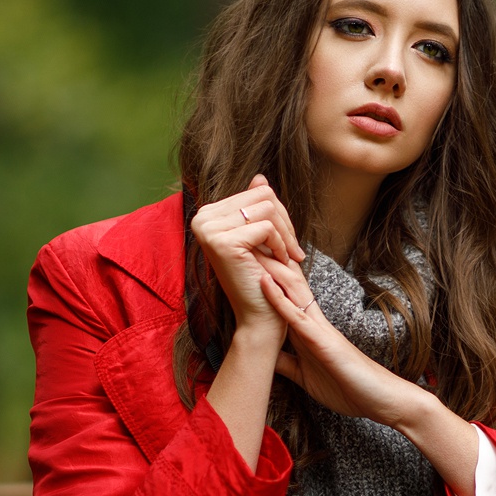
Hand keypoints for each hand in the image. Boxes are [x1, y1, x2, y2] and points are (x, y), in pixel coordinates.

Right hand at [189, 175, 306, 339]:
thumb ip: (255, 207)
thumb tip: (259, 178)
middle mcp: (202, 218)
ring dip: (286, 235)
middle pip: (263, 195)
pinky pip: (267, 227)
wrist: (258, 317)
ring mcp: (208, 229)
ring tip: (287, 258)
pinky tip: (281, 263)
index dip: (279, 214)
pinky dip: (281, 245)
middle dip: (285, 222)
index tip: (286, 241)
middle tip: (293, 250)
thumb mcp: (260, 237)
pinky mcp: (222, 241)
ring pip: (268, 208)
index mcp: (208, 214)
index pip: (257, 191)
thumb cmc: (262, 277)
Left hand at [257, 255, 481, 495]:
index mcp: (307, 329)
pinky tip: (263, 282)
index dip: (265, 275)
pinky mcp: (322, 340)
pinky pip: (297, 315)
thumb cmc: (348, 388)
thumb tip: (265, 357)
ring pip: (290, 290)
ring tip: (246, 245)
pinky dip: (278, 298)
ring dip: (267, 268)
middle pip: (286, 283)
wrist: (380, 400)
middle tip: (242, 235)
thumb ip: (287, 363)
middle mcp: (313, 321)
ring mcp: (318, 327)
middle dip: (265, 261)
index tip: (243, 258)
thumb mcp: (305, 376)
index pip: (283, 296)